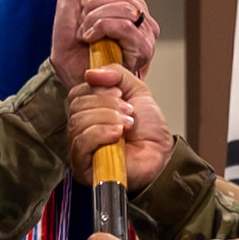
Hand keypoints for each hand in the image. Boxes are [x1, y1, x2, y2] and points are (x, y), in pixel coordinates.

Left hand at [52, 0, 158, 83]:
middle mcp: (143, 19)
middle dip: (94, 4)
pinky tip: (91, 39)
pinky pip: (124, 24)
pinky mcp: (142, 49)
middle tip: (83, 24)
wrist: (70, 77)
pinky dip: (100, 27)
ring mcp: (145, 34)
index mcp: (130, 6)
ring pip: (125, 6)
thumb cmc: (72, 48)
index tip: (85, 7)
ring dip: (95, 18)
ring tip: (85, 34)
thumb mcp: (70, 3)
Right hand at [68, 64, 173, 188]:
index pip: (77, 93)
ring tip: (127, 124)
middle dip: (106, 104)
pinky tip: (117, 134)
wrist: (162, 155)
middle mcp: (81, 129)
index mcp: (89, 111)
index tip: (120, 92)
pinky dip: (101, 133)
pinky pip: (81, 142)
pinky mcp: (83, 166)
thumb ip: (117, 74)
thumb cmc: (150, 130)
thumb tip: (91, 73)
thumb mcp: (137, 90)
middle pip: (77, 106)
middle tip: (128, 111)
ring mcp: (80, 148)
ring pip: (78, 122)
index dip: (97, 89)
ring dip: (107, 118)